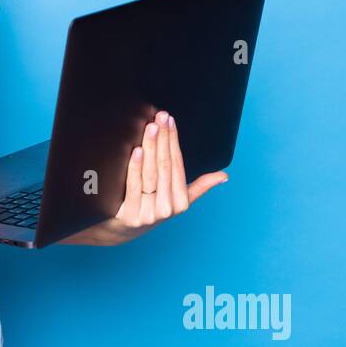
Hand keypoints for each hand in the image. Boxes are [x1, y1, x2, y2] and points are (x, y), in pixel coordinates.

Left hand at [63, 110, 227, 245]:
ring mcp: (149, 213)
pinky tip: (137, 150)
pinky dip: (135, 167)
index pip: (177, 165)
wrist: (121, 230)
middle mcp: (167, 208)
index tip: (170, 121)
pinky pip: (134, 186)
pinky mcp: (130, 215)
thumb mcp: (177, 200)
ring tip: (151, 127)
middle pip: (165, 166)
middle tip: (161, 116)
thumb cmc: (151, 208)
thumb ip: (199, 187)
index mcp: (181, 202)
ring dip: (151, 147)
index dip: (174, 141)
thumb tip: (224, 176)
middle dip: (163, 139)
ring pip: (150, 174)